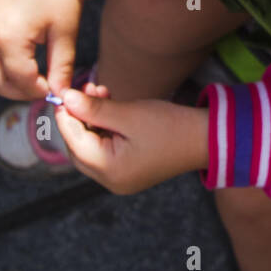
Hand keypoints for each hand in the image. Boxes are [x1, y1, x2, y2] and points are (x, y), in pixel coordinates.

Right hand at [0, 0, 83, 100]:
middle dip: (19, 91)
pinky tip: (2, 59)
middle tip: (40, 88)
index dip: (38, 90)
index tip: (53, 89)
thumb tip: (61, 94)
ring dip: (0, 79)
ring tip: (25, 78)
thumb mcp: (65, 31)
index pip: (20, 81)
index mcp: (9, 39)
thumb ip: (61, 67)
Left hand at [52, 82, 208, 194]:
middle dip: (79, 118)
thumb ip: (94, 108)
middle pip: (78, 147)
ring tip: (102, 93)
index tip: (64, 91)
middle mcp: (111, 181)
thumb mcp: (129, 114)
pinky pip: (105, 150)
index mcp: (110, 170)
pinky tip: (111, 109)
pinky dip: (104, 129)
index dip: (65, 115)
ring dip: (92, 121)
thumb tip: (65, 98)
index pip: (74, 141)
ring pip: (91, 147)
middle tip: (86, 90)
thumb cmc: (170, 126)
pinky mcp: (129, 171)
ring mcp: (120, 179)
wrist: (206, 139)